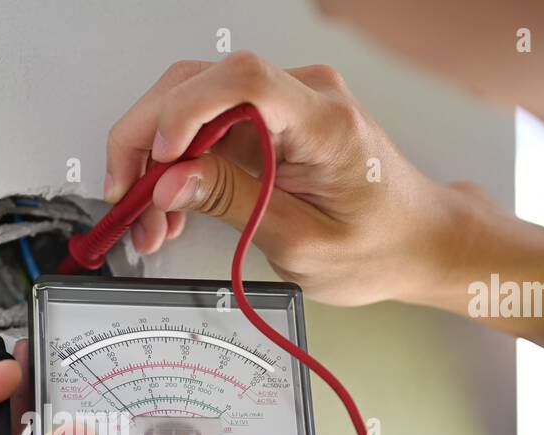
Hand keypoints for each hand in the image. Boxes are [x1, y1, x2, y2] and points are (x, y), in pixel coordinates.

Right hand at [106, 52, 543, 352]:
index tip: (157, 161)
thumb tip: (171, 182)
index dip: (186, 113)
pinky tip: (168, 211)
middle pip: (200, 84)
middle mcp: (303, 96)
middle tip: (126, 199)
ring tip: (148, 223)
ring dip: (156, 160)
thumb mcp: (302, 243)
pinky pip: (205, 127)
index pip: (244, 82)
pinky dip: (177, 167)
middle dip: (148, 141)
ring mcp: (282, 104)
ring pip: (190, 104)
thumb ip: (235, 203)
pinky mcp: (267, 122)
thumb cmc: (379, 244)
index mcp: (325, 122)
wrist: (417, 241)